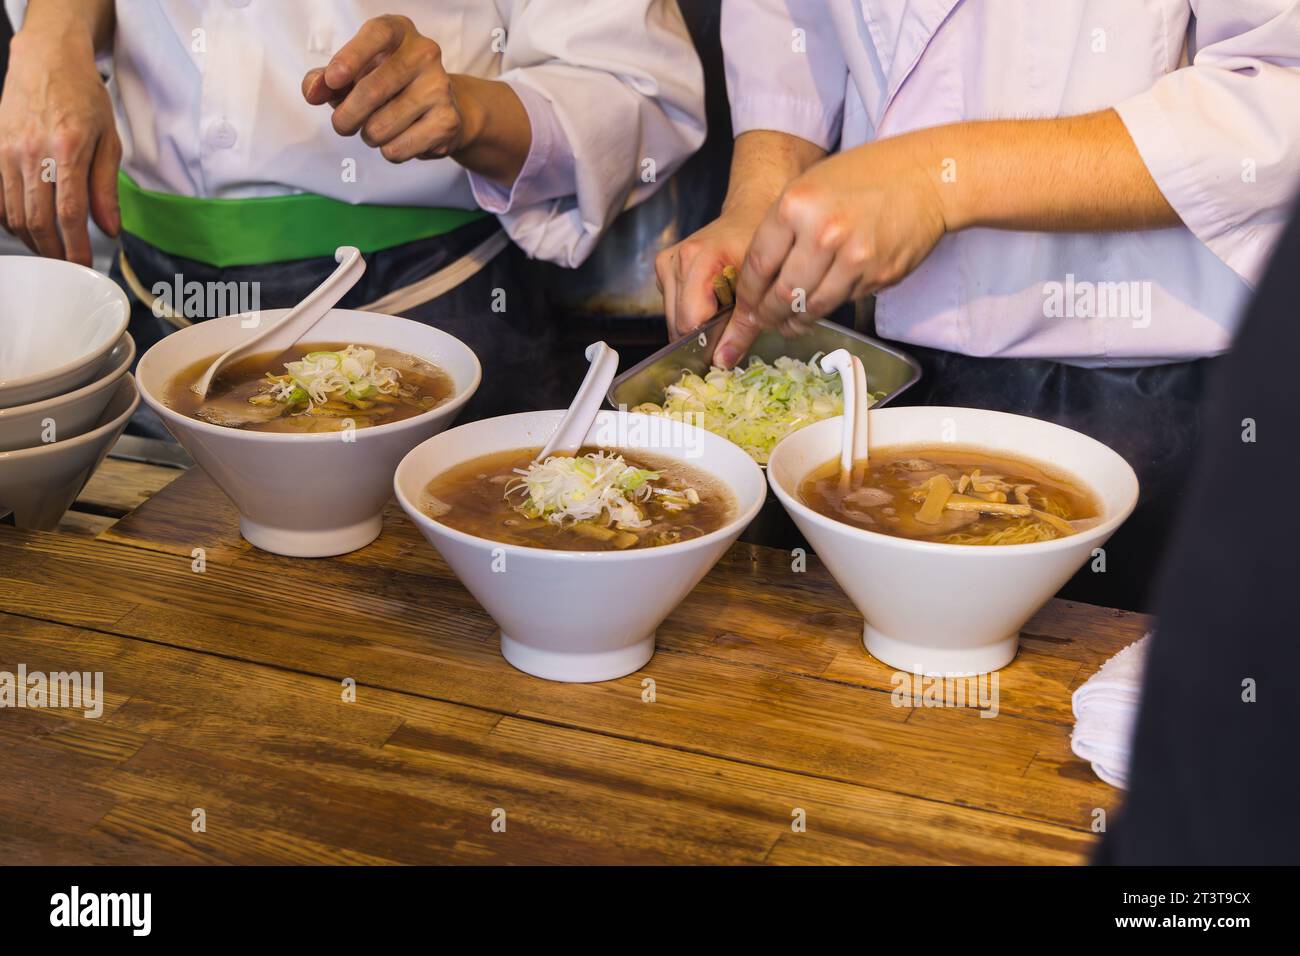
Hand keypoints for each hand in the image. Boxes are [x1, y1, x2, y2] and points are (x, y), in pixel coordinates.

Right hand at [0, 26, 120, 264]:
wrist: (46, 60)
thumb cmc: (82, 97)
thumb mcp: (109, 141)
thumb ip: (107, 188)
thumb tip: (109, 228)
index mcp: (67, 150)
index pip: (69, 213)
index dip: (76, 247)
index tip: (83, 265)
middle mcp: (32, 152)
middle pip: (37, 220)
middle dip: (53, 251)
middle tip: (67, 266)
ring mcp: (7, 151)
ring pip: (13, 213)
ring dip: (32, 240)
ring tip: (51, 250)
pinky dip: (10, 220)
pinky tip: (28, 227)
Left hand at [303, 15, 473, 163]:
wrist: (440, 107)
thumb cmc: (387, 84)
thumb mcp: (352, 73)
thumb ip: (324, 79)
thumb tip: (312, 92)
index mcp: (398, 31)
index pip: (376, 35)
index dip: (351, 57)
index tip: (332, 80)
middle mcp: (424, 53)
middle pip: (372, 90)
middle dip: (345, 117)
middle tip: (342, 125)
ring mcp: (439, 87)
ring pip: (380, 127)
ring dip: (369, 136)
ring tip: (378, 127)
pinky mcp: (447, 121)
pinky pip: (397, 148)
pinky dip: (389, 151)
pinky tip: (400, 138)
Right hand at [655, 202, 766, 341]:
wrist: (748, 213)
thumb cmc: (759, 244)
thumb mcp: (761, 287)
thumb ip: (743, 327)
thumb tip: (722, 362)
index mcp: (697, 260)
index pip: (690, 321)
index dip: (708, 340)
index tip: (728, 342)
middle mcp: (674, 262)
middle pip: (678, 324)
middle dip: (702, 335)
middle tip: (729, 327)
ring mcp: (665, 265)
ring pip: (673, 320)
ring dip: (696, 325)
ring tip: (722, 311)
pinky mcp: (663, 269)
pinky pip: (672, 308)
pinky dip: (691, 313)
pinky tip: (710, 301)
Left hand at [717, 136, 947, 365]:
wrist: (926, 177)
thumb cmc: (864, 176)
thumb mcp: (810, 186)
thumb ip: (781, 228)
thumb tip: (756, 277)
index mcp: (796, 206)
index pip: (757, 266)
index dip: (746, 295)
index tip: (744, 306)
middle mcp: (822, 233)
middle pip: (781, 296)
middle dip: (767, 316)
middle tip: (763, 322)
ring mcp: (853, 258)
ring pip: (812, 308)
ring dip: (795, 322)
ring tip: (788, 324)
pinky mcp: (877, 276)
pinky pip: (843, 301)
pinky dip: (827, 308)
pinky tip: (821, 305)